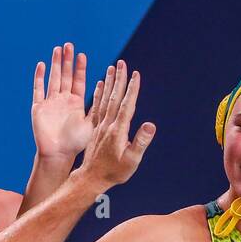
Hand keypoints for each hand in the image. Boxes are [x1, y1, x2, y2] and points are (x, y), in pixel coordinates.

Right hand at [32, 43, 93, 161]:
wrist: (58, 155)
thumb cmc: (76, 144)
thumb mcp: (91, 124)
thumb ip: (98, 110)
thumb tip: (113, 100)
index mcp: (76, 104)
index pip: (79, 81)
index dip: (80, 68)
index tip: (83, 55)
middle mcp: (63, 101)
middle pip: (65, 76)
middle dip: (68, 61)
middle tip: (69, 45)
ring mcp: (50, 103)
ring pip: (53, 78)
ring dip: (55, 64)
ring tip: (58, 49)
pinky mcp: (38, 107)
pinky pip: (38, 89)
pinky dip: (39, 77)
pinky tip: (41, 65)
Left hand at [79, 60, 154, 189]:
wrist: (90, 178)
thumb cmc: (114, 172)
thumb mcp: (131, 161)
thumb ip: (140, 142)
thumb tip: (150, 125)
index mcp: (118, 130)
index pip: (126, 105)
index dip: (132, 89)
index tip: (135, 74)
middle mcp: (107, 124)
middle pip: (114, 97)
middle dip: (119, 79)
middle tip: (122, 63)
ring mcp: (99, 125)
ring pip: (104, 99)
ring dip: (109, 82)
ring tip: (111, 68)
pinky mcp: (94, 128)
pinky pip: (96, 106)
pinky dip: (98, 94)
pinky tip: (99, 85)